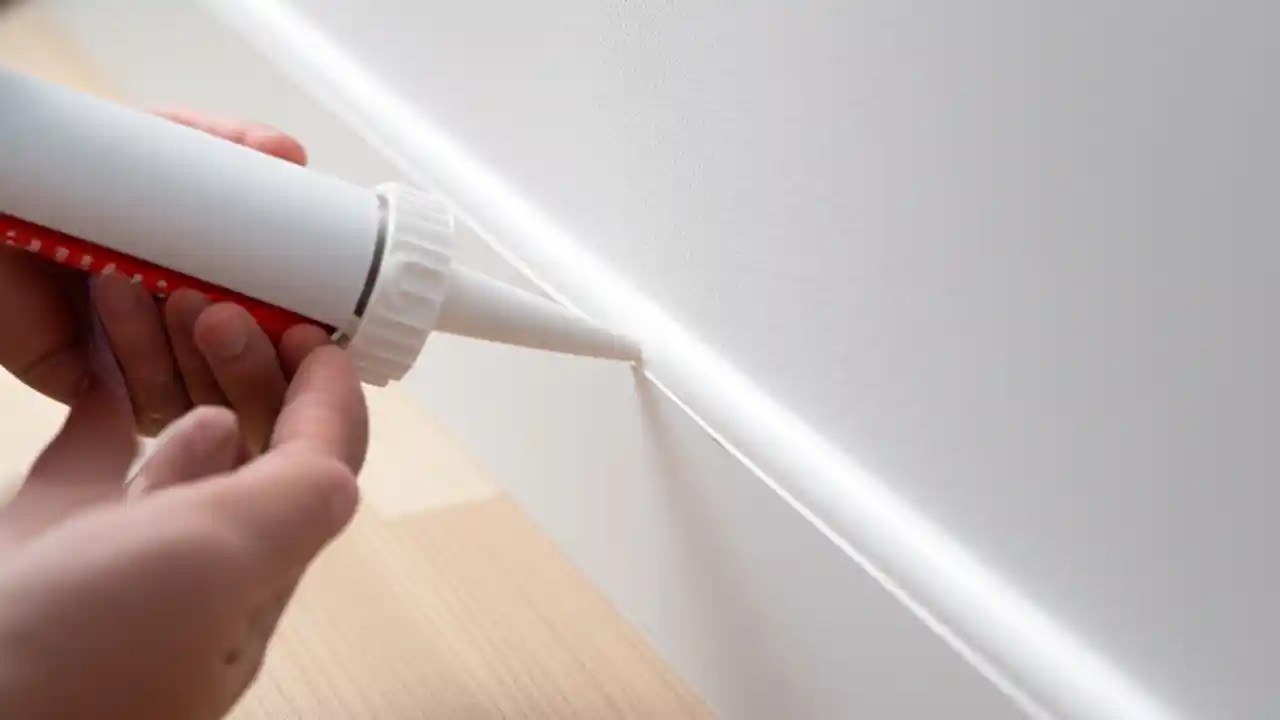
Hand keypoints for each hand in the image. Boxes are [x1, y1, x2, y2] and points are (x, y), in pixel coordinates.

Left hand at [0, 109, 310, 449]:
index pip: (291, 341)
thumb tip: (292, 155)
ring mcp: (154, 368)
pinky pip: (144, 403)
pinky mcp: (102, 392)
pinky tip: (117, 292)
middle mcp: (199, 336)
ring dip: (191, 350)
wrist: (1, 195)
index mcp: (231, 288)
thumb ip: (222, 150)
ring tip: (168, 289)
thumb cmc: (72, 178)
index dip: (306, 346)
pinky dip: (140, 353)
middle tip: (229, 311)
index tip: (311, 328)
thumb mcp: (158, 149)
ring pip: (207, 398)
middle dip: (252, 360)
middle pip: (259, 388)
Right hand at [0, 319, 366, 719]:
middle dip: (249, 374)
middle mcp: (195, 574)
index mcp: (253, 582)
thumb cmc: (74, 661)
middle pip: (253, 453)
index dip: (322, 400)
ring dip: (181, 378)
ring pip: (172, 450)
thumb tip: (336, 463)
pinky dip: (106, 408)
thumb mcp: (217, 563)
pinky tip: (108, 372)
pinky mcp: (43, 552)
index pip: (316, 476)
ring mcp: (115, 564)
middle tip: (219, 312)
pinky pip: (90, 463)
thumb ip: (296, 504)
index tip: (307, 330)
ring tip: (172, 315)